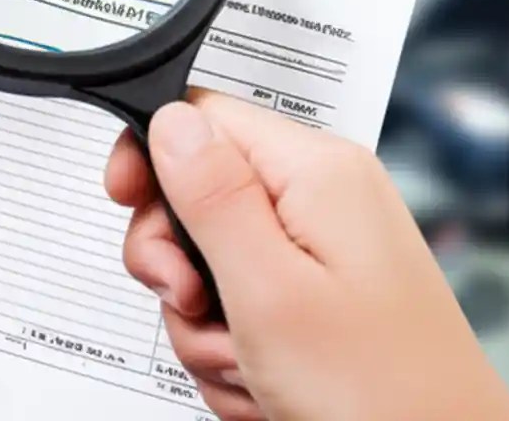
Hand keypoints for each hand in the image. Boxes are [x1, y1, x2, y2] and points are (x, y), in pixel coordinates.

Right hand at [105, 89, 508, 420]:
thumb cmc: (380, 392)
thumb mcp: (270, 289)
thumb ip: (213, 196)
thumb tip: (170, 117)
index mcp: (317, 173)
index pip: (202, 116)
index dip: (153, 159)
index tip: (127, 204)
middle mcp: (323, 201)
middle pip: (198, 197)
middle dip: (179, 265)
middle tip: (196, 305)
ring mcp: (321, 253)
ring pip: (210, 265)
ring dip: (207, 325)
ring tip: (250, 365)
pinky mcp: (317, 297)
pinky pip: (238, 308)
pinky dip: (235, 350)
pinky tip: (265, 382)